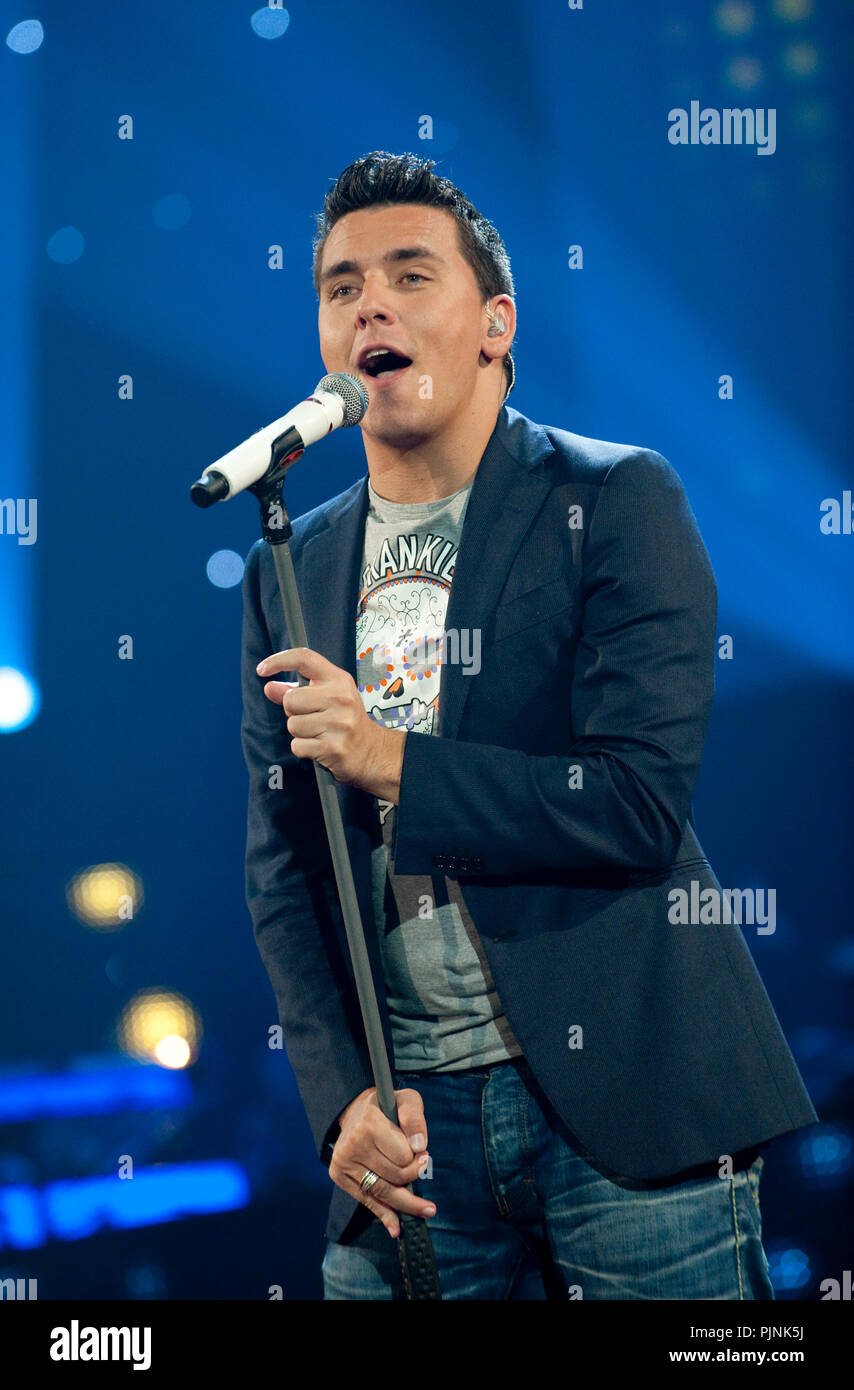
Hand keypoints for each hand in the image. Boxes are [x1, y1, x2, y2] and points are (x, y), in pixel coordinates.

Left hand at [256, 646, 405, 801]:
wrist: (372, 752)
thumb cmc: (346, 721)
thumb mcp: (327, 698)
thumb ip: (296, 690)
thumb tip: (269, 687)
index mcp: (338, 680)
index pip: (304, 658)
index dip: (279, 660)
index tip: (262, 669)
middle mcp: (340, 698)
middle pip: (290, 699)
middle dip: (293, 712)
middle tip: (312, 717)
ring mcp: (338, 723)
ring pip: (292, 724)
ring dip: (299, 732)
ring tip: (319, 732)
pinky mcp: (333, 747)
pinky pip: (297, 745)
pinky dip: (303, 748)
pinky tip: (319, 746)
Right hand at [329, 1086, 436, 1238]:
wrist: (356, 1111)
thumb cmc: (387, 1108)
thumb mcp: (406, 1101)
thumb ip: (415, 1119)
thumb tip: (420, 1146)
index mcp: (369, 1123)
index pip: (403, 1156)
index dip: (417, 1158)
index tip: (423, 1153)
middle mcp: (352, 1145)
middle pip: (394, 1176)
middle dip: (413, 1176)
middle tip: (423, 1168)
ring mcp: (343, 1162)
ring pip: (382, 1192)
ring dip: (406, 1204)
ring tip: (427, 1210)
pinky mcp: (339, 1176)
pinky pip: (367, 1201)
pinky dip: (384, 1215)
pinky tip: (396, 1228)